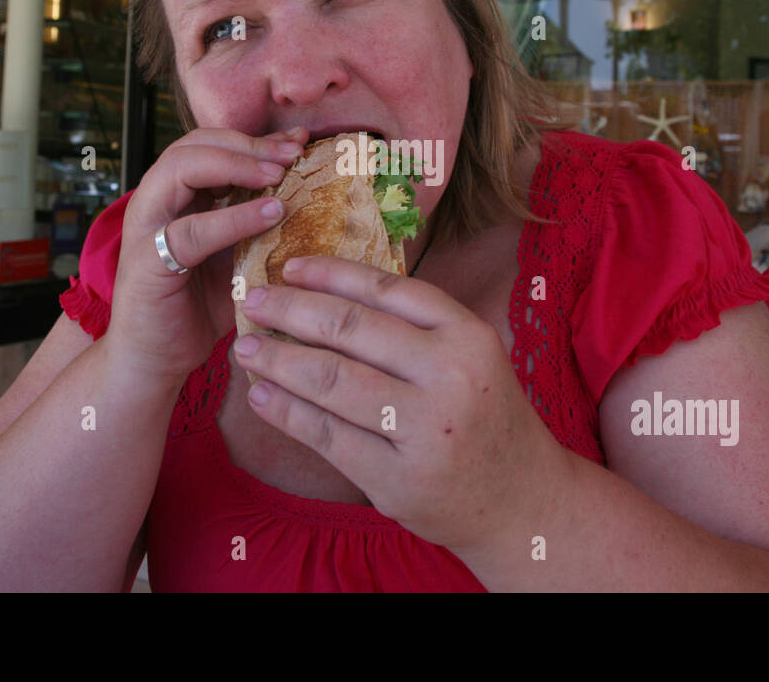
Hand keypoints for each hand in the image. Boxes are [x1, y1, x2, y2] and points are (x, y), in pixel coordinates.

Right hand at [108, 126, 307, 382]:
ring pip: (182, 169)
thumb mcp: (236, 256)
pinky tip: (270, 213)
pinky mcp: (147, 262)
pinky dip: (233, 218)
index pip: (211, 144)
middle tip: (291, 153)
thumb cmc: (196, 308)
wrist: (155, 360)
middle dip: (248, 143)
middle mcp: (155, 201)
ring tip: (278, 173)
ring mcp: (146, 228)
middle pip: (195, 144)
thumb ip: (257, 225)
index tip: (298, 141)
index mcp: (175, 195)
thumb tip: (309, 198)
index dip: (255, 138)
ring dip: (235, 165)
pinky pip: (191, 230)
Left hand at [229, 255, 570, 553]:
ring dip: (277, 359)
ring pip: (329, 380)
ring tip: (245, 348)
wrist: (523, 501)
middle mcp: (449, 375)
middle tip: (252, 300)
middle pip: (349, 328)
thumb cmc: (484, 417)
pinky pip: (326, 435)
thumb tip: (327, 292)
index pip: (385, 290)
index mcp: (467, 335)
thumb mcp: (471, 357)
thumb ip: (415, 327)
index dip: (329, 273)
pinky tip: (262, 395)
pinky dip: (286, 412)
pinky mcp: (397, 478)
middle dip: (289, 310)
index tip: (288, 266)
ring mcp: (423, 430)